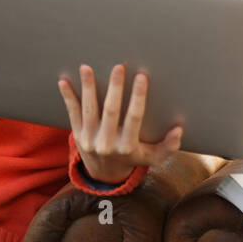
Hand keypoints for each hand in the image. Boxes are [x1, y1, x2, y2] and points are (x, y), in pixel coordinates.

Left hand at [57, 63, 181, 183]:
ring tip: (87, 68)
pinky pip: (72, 113)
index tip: (141, 77)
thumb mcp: (152, 157)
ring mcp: (90, 139)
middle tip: (119, 67)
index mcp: (127, 146)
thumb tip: (179, 130)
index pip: (134, 117)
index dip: (138, 96)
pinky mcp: (77, 135)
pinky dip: (68, 97)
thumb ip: (168, 146)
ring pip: (89, 110)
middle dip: (115, 88)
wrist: (104, 174)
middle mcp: (107, 144)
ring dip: (88, 88)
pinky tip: (63, 81)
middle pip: (111, 111)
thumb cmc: (132, 157)